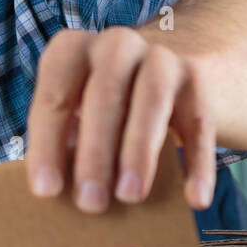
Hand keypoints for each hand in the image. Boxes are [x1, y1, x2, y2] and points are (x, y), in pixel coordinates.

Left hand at [24, 26, 215, 211]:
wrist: (161, 69)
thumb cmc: (100, 105)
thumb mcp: (74, 110)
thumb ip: (63, 143)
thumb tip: (57, 197)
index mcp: (73, 49)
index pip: (54, 93)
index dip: (47, 142)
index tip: (45, 191)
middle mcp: (116, 44)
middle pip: (104, 94)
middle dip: (95, 151)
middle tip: (89, 202)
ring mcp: (161, 58)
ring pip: (152, 100)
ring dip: (139, 150)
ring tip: (130, 196)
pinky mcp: (198, 80)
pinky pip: (200, 123)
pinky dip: (198, 162)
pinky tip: (195, 199)